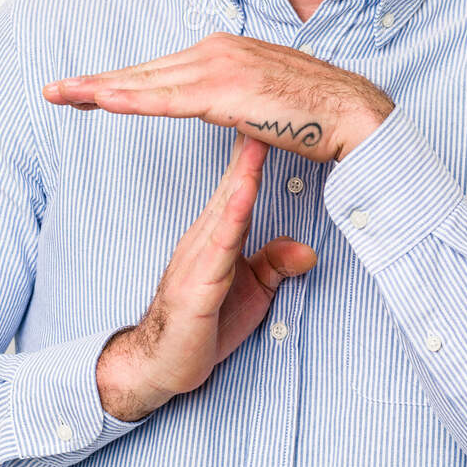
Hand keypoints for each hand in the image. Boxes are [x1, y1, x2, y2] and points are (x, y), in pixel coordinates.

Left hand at [43, 33, 394, 161]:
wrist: (353, 114)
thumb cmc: (314, 113)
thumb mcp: (261, 102)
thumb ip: (232, 101)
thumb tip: (218, 110)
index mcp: (223, 53)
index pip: (158, 70)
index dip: (119, 82)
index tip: (84, 92)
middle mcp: (215, 52)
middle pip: (142, 72)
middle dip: (94, 83)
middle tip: (53, 91)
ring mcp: (219, 68)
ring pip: (145, 83)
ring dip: (99, 91)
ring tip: (61, 96)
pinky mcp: (226, 93)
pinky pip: (166, 100)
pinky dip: (130, 101)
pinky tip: (100, 103)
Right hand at [95, 133, 316, 421]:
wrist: (160, 367)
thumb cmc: (204, 325)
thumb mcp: (251, 291)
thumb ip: (274, 266)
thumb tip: (307, 250)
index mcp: (220, 232)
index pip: (241, 180)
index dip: (259, 144)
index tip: (278, 111)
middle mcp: (208, 236)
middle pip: (232, 180)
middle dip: (246, 141)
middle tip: (266, 99)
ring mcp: (200, 258)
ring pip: (225, 206)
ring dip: (242, 169)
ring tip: (258, 132)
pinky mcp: (198, 287)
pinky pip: (219, 247)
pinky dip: (233, 217)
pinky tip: (245, 192)